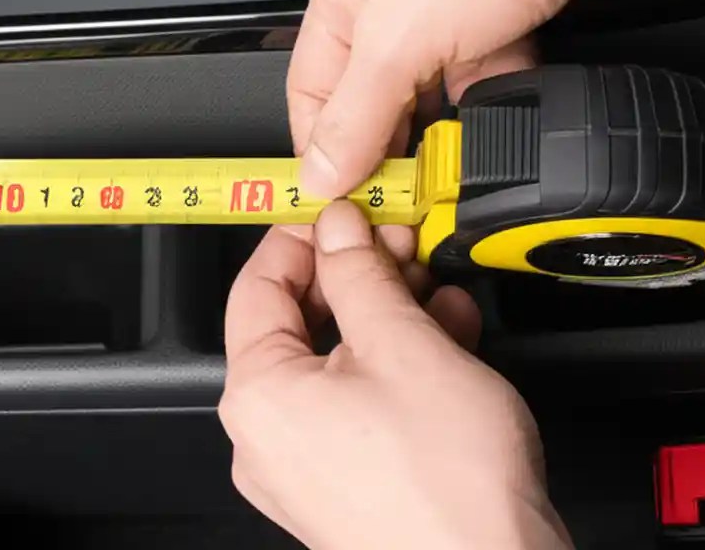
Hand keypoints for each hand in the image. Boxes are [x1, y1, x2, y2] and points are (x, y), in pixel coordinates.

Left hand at [219, 202, 572, 549]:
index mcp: (256, 396)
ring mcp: (303, 468)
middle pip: (299, 325)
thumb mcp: (403, 345)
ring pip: (336, 365)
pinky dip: (395, 369)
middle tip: (400, 246)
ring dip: (386, 318)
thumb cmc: (448, 491)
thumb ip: (360, 274)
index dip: (300, 238)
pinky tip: (444, 341)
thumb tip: (338, 229)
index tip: (341, 213)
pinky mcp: (344, 486)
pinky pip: (357, 407)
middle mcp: (265, 437)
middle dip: (356, 278)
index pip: (256, 286)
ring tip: (436, 292)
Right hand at [289, 0, 704, 198]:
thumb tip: (319, 173)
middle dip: (386, 149)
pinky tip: (504, 115)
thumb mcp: (401, 36)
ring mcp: (451, 6)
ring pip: (433, 94)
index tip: (337, 202)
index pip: (310, 93)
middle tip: (400, 199)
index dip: (319, 151)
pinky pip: (488, 76)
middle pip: (371, 99)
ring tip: (453, 166)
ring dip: (446, 131)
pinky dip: (496, 101)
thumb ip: (356, 112)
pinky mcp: (505, 12)